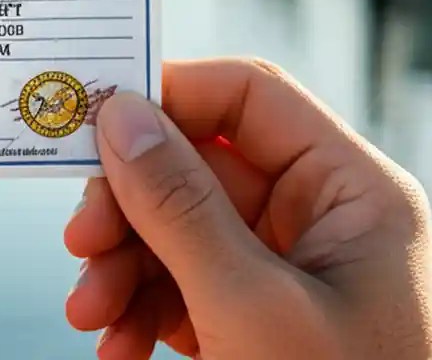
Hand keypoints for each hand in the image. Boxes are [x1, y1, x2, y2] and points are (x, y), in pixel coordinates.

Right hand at [64, 59, 431, 358]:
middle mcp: (318, 221)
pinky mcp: (247, 318)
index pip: (249, 98)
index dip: (167, 96)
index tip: (91, 120)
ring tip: (91, 318)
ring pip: (173, 228)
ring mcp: (281, 271)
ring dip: (120, 268)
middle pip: (194, 166)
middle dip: (128, 209)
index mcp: (352, 193)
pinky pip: (175, 284)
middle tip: (79, 242)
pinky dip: (136, 310)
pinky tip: (116, 346)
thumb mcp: (248, 305)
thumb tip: (120, 115)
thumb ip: (179, 205)